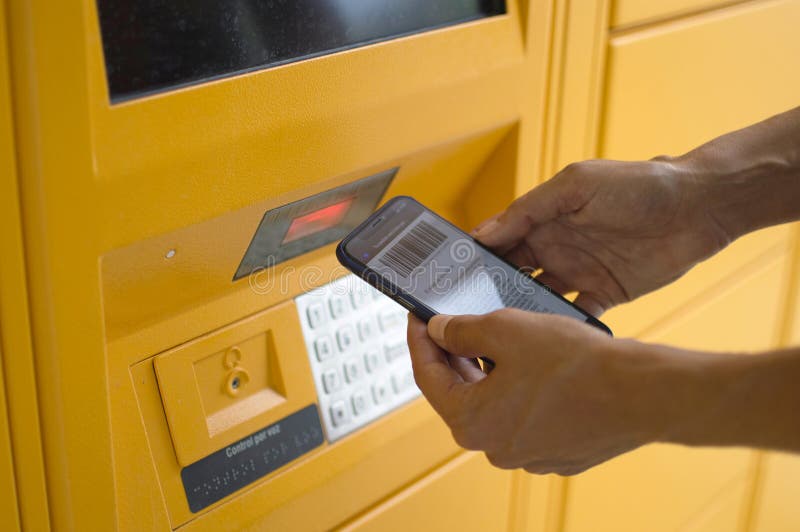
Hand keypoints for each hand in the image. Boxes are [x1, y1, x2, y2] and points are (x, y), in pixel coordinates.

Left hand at [407, 310, 678, 474]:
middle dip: (454, 355)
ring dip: (489, 371)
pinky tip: (532, 363)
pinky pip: (526, 415)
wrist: (640, 393)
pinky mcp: (557, 451)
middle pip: (460, 392)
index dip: (420, 341)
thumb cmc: (576, 365)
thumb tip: (440, 331)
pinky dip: (520, 389)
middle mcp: (495, 447)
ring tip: (496, 336)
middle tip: (453, 323)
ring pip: (495, 404)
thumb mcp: (506, 329)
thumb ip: (462, 330)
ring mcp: (527, 453)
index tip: (419, 318)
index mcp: (472, 422)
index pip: (428, 376)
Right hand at [472, 159, 730, 314]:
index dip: (477, 254)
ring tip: (498, 328)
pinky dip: (560, 328)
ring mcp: (579, 273)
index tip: (451, 273)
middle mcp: (557, 247)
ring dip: (520, 311)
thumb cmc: (638, 184)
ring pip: (537, 298)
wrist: (697, 207)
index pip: (501, 239)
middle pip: (512, 272)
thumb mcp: (575, 185)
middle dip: (490, 288)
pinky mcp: (604, 295)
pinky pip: (575, 317)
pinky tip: (543, 340)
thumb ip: (529, 209)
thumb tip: (484, 232)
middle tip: (467, 308)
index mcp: (545, 218)